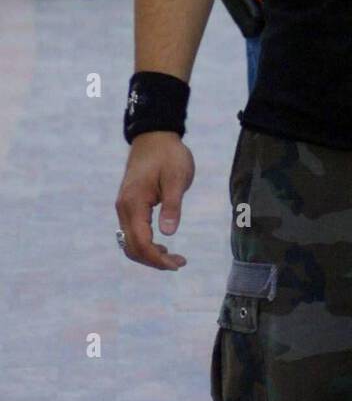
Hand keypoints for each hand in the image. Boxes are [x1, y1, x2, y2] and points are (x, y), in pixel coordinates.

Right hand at [115, 132, 194, 269]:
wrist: (154, 135)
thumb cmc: (168, 155)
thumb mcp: (176, 177)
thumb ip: (172, 205)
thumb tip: (169, 233)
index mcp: (134, 203)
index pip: (141, 243)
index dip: (157, 259)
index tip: (177, 264)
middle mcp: (124, 208)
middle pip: (132, 248)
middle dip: (154, 261)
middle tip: (179, 263)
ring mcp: (124, 207)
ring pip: (129, 242)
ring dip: (148, 254)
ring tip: (172, 258)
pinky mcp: (128, 204)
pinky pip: (131, 232)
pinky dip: (144, 243)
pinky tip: (161, 244)